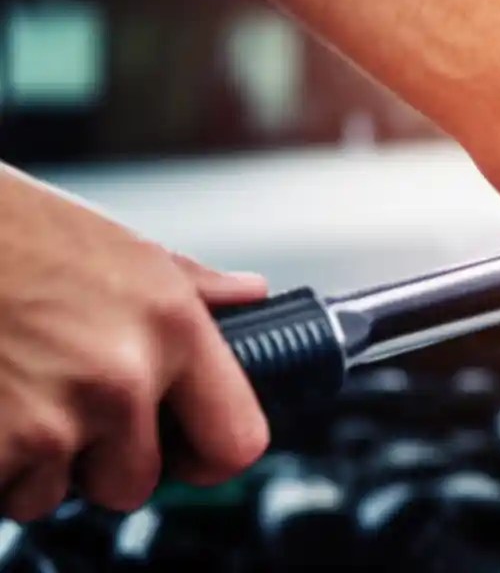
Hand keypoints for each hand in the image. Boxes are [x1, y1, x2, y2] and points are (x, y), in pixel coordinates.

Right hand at [0, 167, 269, 520]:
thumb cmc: (18, 232)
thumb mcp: (123, 247)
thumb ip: (194, 287)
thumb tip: (247, 295)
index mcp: (173, 328)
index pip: (235, 442)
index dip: (208, 457)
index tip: (187, 452)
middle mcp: (122, 378)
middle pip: (134, 483)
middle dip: (97, 461)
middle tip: (61, 405)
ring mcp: (53, 420)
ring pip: (52, 495)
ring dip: (30, 464)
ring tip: (12, 391)